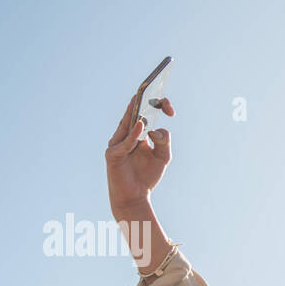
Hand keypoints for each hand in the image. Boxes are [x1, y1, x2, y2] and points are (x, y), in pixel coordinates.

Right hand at [106, 95, 174, 218]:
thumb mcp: (163, 157)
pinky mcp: (113, 154)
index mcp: (137, 133)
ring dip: (134, 112)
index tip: (171, 110)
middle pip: (133, 114)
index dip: (157, 108)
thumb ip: (164, 142)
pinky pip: (125, 142)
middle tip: (150, 89)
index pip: (145, 113)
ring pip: (126, 124)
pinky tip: (141, 125)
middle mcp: (126, 134)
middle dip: (143, 102)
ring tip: (141, 100)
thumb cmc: (147, 176)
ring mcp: (118, 143)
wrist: (135, 196)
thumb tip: (157, 130)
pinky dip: (133, 134)